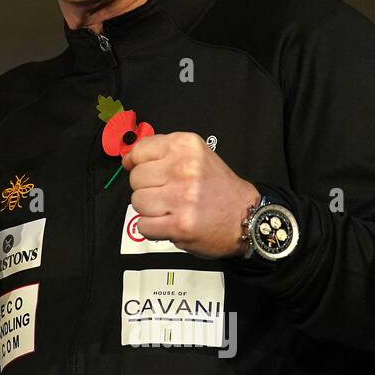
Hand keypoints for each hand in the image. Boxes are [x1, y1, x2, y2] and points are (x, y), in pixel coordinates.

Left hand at [121, 132, 259, 258]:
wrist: (246, 216)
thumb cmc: (218, 187)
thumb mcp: (195, 155)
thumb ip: (162, 152)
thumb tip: (128, 158)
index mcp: (186, 146)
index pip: (139, 151)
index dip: (136, 163)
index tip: (143, 169)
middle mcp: (184, 169)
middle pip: (136, 178)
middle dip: (146, 188)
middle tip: (166, 193)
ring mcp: (181, 198)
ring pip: (137, 202)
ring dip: (149, 209)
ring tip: (169, 208)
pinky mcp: (179, 225)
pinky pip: (143, 225)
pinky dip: (152, 228)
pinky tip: (169, 222)